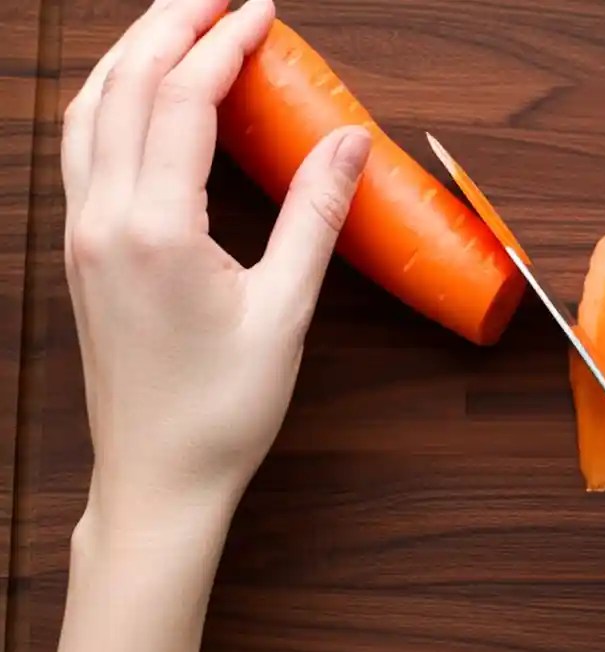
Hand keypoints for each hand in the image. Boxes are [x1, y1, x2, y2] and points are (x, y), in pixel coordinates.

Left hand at [61, 0, 369, 533]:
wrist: (158, 477)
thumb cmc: (223, 408)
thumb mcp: (286, 310)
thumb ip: (316, 216)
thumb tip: (348, 144)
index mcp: (155, 229)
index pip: (184, 100)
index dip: (226, 44)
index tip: (264, 10)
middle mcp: (103, 219)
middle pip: (125, 85)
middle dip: (171, 23)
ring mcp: (83, 234)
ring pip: (89, 110)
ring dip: (132, 54)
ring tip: (178, 21)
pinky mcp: (83, 252)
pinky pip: (82, 147)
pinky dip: (111, 99)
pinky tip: (140, 93)